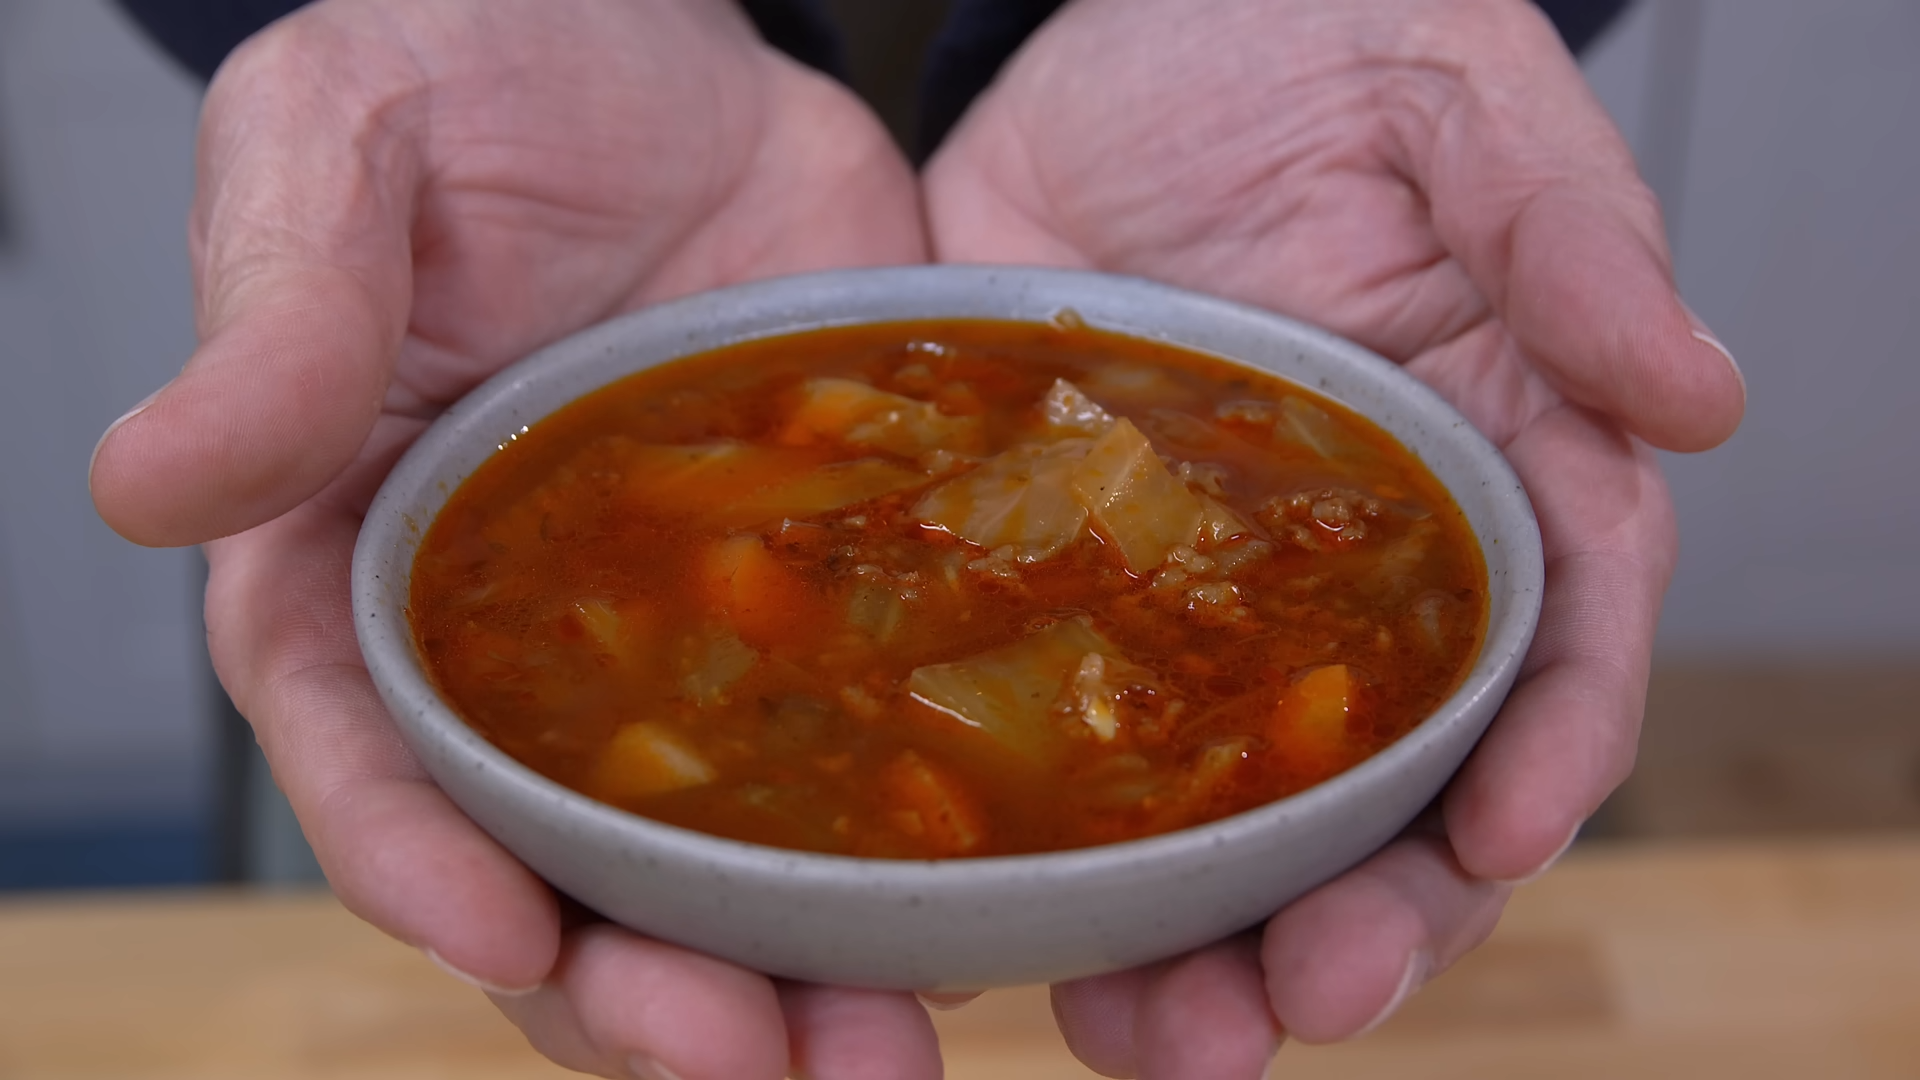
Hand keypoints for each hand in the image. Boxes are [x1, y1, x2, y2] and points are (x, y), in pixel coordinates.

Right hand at [89, 1, 940, 1075]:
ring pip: (719, 864)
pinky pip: (865, 756)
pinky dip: (910, 859)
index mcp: (370, 567)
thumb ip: (281, 314)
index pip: (370, 756)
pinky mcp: (828, 603)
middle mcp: (523, 647)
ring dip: (788, 984)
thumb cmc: (476, 70)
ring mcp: (688, 642)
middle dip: (633, 987)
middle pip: (555, 866)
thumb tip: (147, 479)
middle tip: (749, 1067)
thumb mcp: (344, 142)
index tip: (501, 932)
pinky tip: (987, 922)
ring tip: (881, 1061)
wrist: (677, 45)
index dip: (419, 861)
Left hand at [926, 0, 1743, 1071]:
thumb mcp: (1455, 102)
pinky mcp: (1060, 585)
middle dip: (1369, 919)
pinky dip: (1053, 858)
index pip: (1554, 654)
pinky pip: (1064, 745)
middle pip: (1394, 792)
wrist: (1100, 33)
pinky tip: (1011, 937)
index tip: (1495, 848)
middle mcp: (1357, 577)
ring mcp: (1201, 598)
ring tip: (1154, 1040)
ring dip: (1207, 947)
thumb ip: (1566, 237)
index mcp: (1490, 475)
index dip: (1542, 764)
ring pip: (1232, 818)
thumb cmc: (1306, 43)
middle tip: (1307, 1006)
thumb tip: (1699, 395)